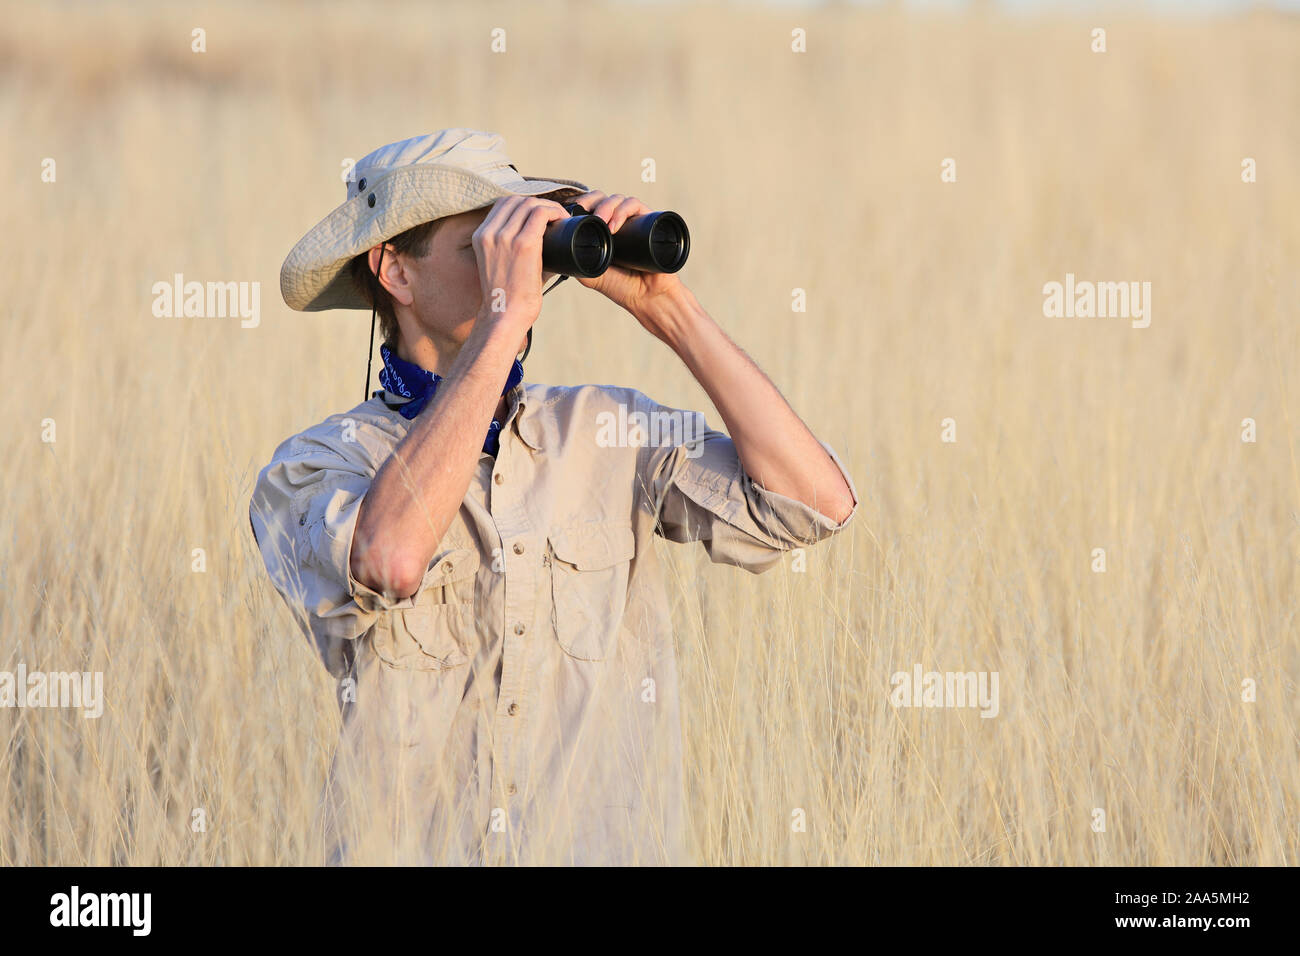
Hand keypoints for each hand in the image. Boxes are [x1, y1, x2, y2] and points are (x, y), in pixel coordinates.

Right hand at [471, 194, 571, 332]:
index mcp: (481, 236)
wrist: (505, 315)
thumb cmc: (508, 296)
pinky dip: (554, 211)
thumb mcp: (499, 265)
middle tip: (553, 215)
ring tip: (559, 217)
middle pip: (516, 200)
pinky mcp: (523, 244)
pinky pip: (540, 214)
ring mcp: (505, 237)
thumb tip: (542, 242)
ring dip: (548, 206)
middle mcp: (490, 233)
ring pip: (529, 203)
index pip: (502, 204)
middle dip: (537, 203)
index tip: (539, 215)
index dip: (523, 204)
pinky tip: (562, 218)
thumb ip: (511, 249)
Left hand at [565, 190, 686, 339]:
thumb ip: (576, 262)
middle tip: (583, 211)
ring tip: (600, 221)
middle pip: (603, 198)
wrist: (648, 297)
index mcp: (604, 231)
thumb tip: (559, 250)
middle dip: (591, 200)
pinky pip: (634, 205)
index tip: (570, 210)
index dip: (582, 203)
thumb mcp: (591, 275)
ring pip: (617, 199)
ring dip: (606, 206)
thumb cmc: (622, 288)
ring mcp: (634, 221)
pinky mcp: (649, 220)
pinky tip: (614, 225)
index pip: (591, 206)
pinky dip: (622, 210)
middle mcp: (619, 222)